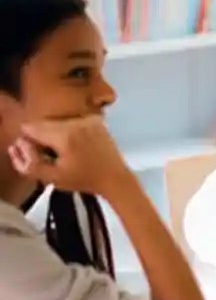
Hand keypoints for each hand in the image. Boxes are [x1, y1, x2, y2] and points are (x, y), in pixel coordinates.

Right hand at [7, 116, 131, 196]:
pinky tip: (75, 147)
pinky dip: (68, 132)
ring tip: (63, 153)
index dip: (28, 140)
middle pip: (45, 123)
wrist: (115, 177)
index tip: (34, 153)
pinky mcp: (96, 120)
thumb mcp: (51, 178)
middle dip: (40, 137)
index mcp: (66, 135)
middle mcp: (77, 122)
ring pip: (58, 122)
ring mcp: (88, 119)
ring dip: (54, 134)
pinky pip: (72, 122)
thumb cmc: (84, 180)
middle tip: (49, 155)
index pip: (33, 128)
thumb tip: (18, 146)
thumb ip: (29, 163)